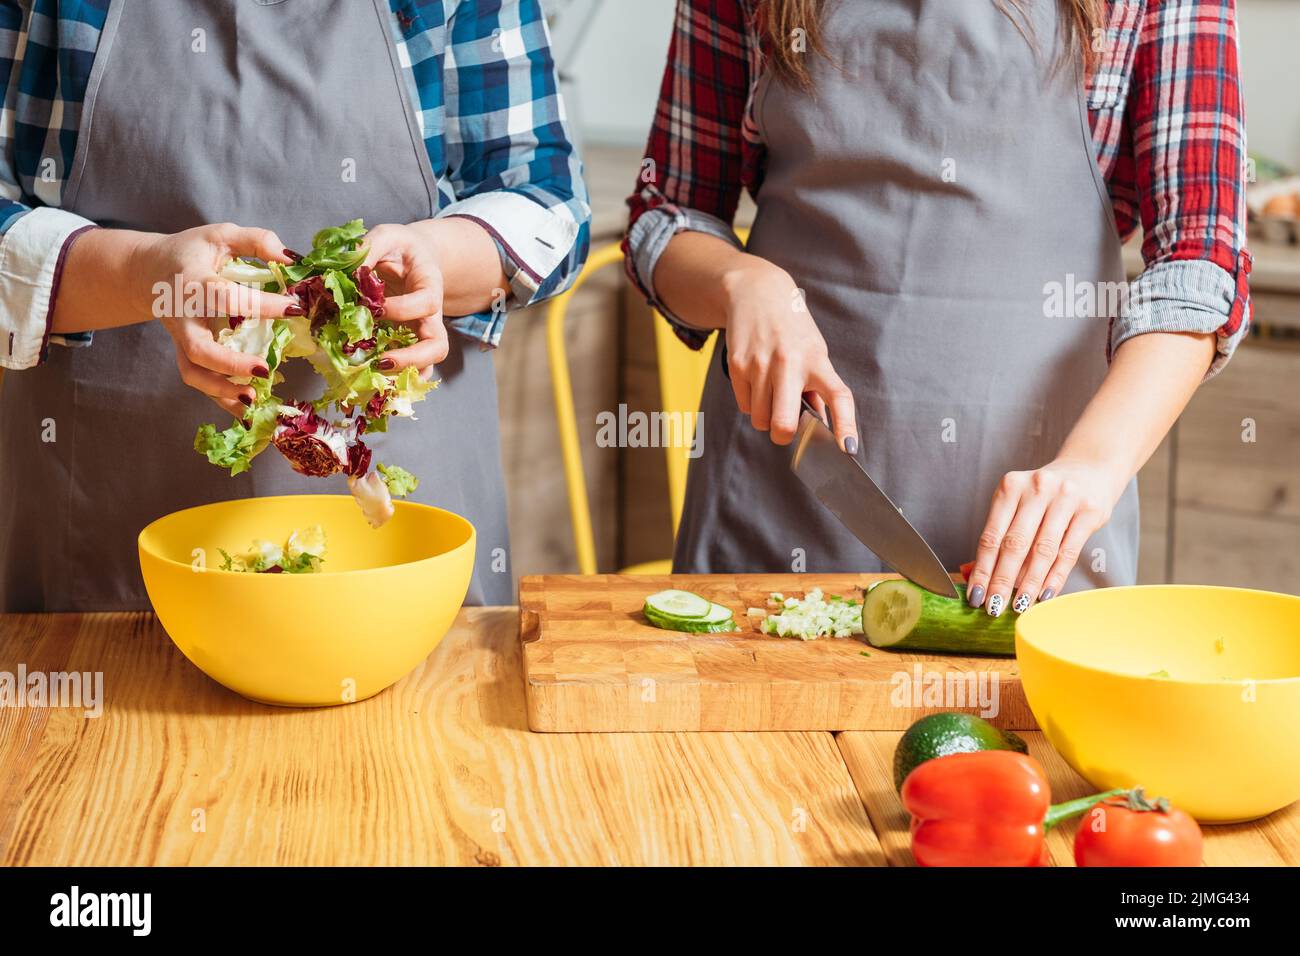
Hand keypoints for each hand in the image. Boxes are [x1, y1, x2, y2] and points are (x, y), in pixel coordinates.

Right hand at [132, 223, 298, 416]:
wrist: (148, 272)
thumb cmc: (192, 252)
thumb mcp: (221, 235)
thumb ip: (257, 241)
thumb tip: (293, 260)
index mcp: (192, 282)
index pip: (225, 296)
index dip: (260, 304)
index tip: (295, 307)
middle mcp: (183, 316)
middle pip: (197, 347)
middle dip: (229, 363)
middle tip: (263, 368)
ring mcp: (181, 339)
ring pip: (192, 372)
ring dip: (221, 391)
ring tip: (253, 400)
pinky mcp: (185, 353)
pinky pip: (198, 381)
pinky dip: (221, 399)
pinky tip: (248, 411)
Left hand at [361, 221, 449, 377]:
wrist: (415, 258)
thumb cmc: (402, 248)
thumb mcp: (388, 236)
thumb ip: (368, 248)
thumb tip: (346, 271)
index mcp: (430, 287)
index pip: (425, 304)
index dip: (401, 309)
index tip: (374, 307)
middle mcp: (431, 316)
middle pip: (438, 346)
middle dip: (412, 358)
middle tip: (381, 362)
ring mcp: (421, 332)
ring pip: (428, 364)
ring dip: (405, 376)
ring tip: (376, 380)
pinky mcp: (409, 342)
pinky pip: (410, 367)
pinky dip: (396, 378)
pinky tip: (372, 381)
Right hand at [721, 256, 857, 450]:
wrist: (757, 293)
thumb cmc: (792, 328)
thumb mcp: (814, 350)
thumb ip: (817, 386)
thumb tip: (819, 424)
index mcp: (817, 360)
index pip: (838, 397)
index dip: (845, 426)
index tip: (848, 448)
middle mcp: (790, 363)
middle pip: (783, 424)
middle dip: (784, 436)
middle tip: (787, 430)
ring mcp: (761, 366)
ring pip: (760, 420)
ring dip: (766, 417)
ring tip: (771, 394)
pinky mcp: (738, 366)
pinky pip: (745, 406)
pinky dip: (751, 403)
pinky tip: (757, 381)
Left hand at [966, 459, 1128, 615]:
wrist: (1090, 468)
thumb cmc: (1046, 495)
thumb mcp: (1018, 504)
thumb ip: (999, 536)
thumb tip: (971, 573)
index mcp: (1010, 487)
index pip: (991, 536)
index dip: (982, 569)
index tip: (975, 595)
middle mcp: (1036, 489)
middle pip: (1014, 544)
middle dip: (1002, 580)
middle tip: (994, 607)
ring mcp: (1064, 498)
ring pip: (1042, 550)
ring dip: (1029, 583)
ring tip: (1019, 606)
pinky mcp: (1089, 510)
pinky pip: (1068, 551)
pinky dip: (1055, 576)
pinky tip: (1045, 595)